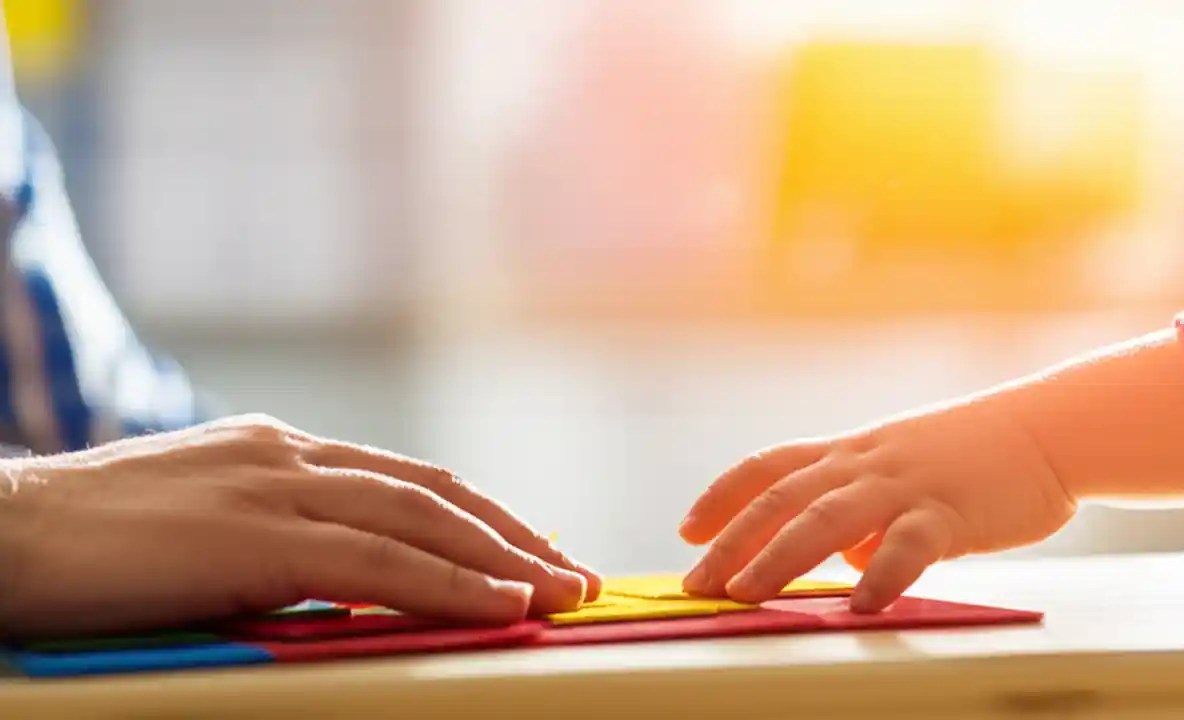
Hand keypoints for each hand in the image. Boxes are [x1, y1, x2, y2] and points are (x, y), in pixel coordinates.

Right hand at [0, 414, 599, 638]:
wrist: (7, 534)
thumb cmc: (96, 543)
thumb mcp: (205, 525)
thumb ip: (275, 537)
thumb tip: (333, 576)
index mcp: (281, 451)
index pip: (406, 479)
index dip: (477, 514)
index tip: (527, 546)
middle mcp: (292, 456)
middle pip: (433, 491)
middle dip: (511, 534)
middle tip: (572, 571)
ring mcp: (277, 488)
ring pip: (421, 520)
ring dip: (502, 558)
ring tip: (562, 592)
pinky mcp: (258, 536)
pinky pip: (380, 562)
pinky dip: (448, 581)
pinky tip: (500, 603)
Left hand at [678, 397, 1074, 611]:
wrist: (1045, 430)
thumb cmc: (969, 458)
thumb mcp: (900, 476)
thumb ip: (863, 512)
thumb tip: (840, 559)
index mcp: (849, 454)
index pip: (769, 467)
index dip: (723, 495)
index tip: (687, 529)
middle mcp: (864, 464)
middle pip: (782, 499)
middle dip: (732, 540)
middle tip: (696, 581)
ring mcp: (904, 484)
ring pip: (827, 519)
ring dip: (780, 557)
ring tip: (746, 592)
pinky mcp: (949, 510)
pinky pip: (909, 544)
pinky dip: (881, 573)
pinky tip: (859, 605)